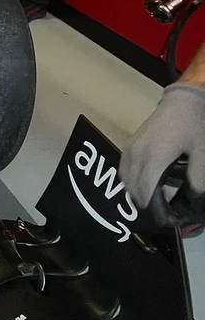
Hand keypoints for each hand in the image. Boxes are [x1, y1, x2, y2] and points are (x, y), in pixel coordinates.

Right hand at [120, 83, 204, 207]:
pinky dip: (129, 180)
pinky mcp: (129, 144)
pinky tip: (140, 184)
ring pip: (125, 179)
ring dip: (135, 193)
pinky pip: (123, 168)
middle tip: (160, 213)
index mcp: (154, 157)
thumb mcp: (202, 152)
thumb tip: (193, 196)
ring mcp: (130, 148)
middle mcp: (137, 154)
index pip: (145, 191)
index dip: (153, 209)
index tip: (165, 219)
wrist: (182, 100)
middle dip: (144, 204)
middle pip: (133, 188)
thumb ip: (198, 177)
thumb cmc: (193, 124)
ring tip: (150, 202)